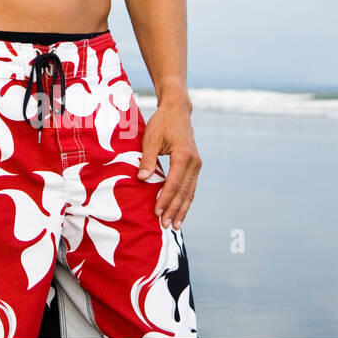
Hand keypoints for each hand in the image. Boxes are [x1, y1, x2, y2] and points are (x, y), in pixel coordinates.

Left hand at [136, 96, 200, 229]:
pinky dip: (186, 200)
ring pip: (190, 192)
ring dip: (182, 209)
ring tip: (176, 225)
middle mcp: (194, 162)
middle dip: (175, 210)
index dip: (166, 199)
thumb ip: (147, 159)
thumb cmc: (161, 123)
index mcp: (183, 156)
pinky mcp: (194, 165)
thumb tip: (141, 179)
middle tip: (166, 225)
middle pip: (184, 192)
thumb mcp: (150, 138)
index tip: (157, 212)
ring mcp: (196, 164)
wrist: (177, 111)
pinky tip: (180, 211)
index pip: (174, 183)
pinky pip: (191, 187)